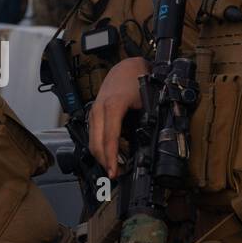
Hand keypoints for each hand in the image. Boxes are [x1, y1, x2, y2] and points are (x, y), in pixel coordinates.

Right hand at [89, 57, 148, 177]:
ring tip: (114, 167)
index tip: (114, 172)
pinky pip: (93, 134)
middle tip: (115, 174)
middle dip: (104, 161)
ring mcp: (94, 111)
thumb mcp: (148, 101)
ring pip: (92, 140)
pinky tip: (110, 153)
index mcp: (113, 106)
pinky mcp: (94, 113)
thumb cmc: (137, 80)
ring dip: (101, 155)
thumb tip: (149, 143)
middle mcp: (99, 109)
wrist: (127, 67)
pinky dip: (100, 146)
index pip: (109, 138)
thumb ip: (148, 121)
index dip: (111, 158)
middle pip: (96, 143)